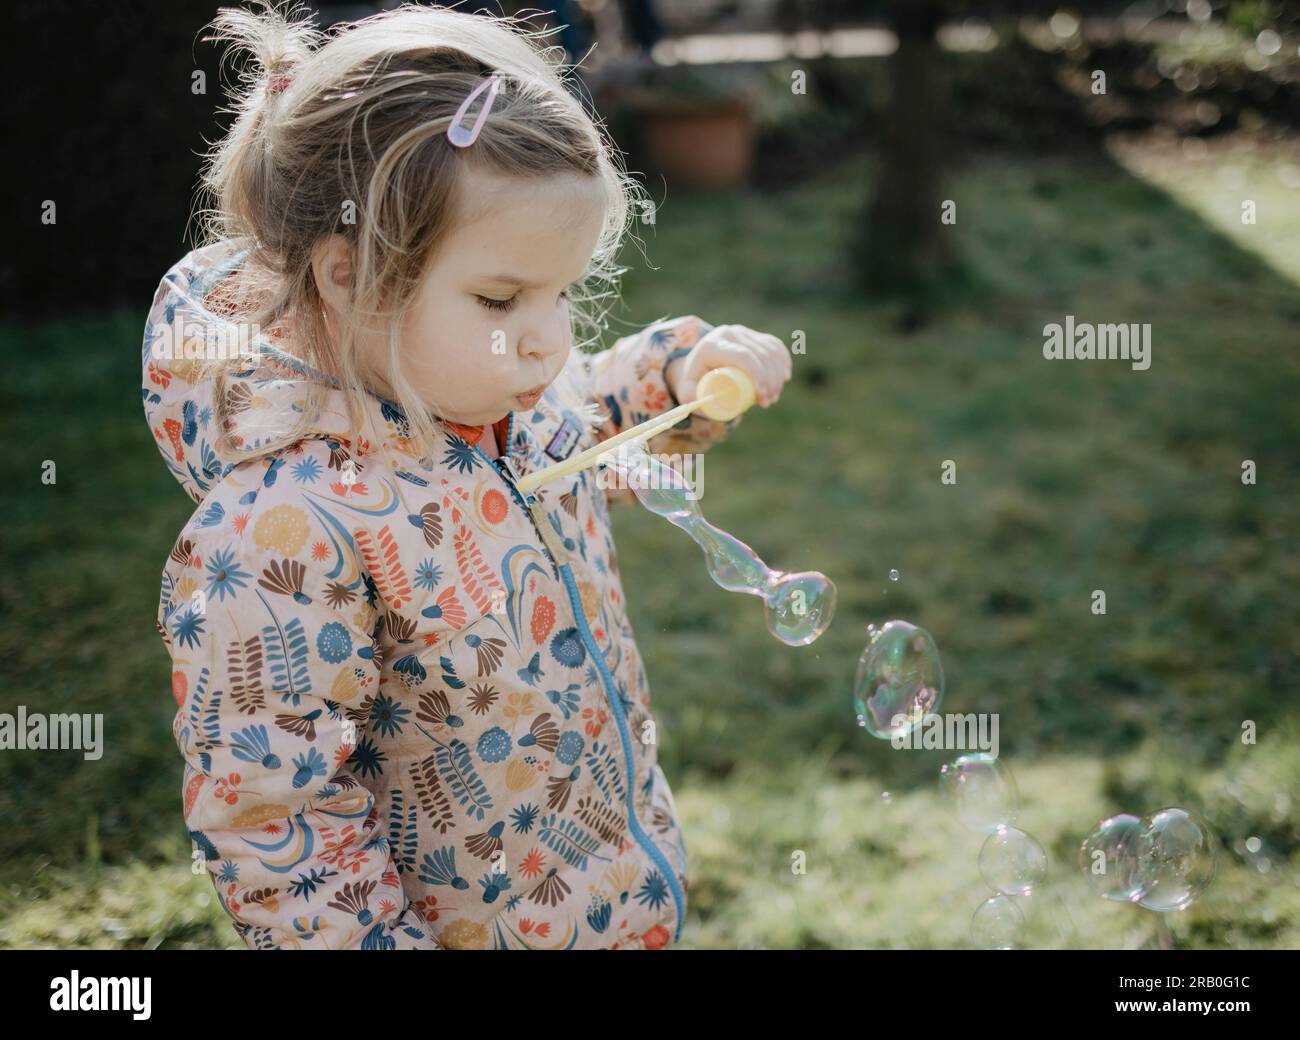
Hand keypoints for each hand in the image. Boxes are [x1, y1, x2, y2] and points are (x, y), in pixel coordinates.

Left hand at [666, 324, 792, 408]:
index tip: (761, 396)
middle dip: (769, 380)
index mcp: (712, 345)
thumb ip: (692, 398)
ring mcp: (742, 333)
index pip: (742, 356)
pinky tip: (785, 376)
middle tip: (768, 402)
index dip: (757, 375)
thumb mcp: (687, 391)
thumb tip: (709, 401)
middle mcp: (728, 334)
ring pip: (770, 350)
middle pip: (759, 354)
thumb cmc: (694, 382)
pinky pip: (774, 345)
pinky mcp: (752, 335)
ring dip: (777, 375)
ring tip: (773, 397)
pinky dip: (782, 361)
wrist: (698, 366)